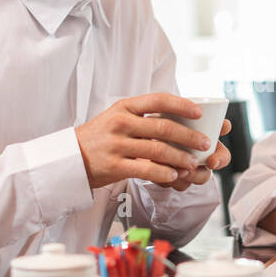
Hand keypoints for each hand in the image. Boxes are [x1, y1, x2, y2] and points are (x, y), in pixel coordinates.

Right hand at [75, 93, 221, 189]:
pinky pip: (145, 169)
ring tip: (194, 163)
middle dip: (189, 136)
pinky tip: (174, 176)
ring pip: (158, 150)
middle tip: (205, 143)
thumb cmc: (100, 136)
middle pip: (163, 127)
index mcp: (125, 107)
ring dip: (181, 157)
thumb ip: (143, 115)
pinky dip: (164, 172)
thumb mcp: (117, 116)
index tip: (199, 112)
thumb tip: (178, 115)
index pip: (158, 100)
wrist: (70, 157)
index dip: (182, 105)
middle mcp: (121, 123)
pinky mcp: (114, 166)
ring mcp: (117, 145)